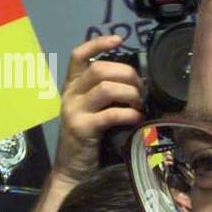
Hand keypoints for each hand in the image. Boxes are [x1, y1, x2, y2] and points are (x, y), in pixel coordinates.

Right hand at [51, 35, 143, 185]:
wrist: (72, 170)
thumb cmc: (89, 138)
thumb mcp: (93, 110)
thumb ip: (107, 94)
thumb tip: (139, 82)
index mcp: (72, 86)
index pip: (78, 55)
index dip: (98, 44)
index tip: (118, 40)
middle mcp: (70, 95)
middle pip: (100, 70)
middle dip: (127, 75)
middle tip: (140, 90)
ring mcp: (74, 111)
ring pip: (106, 88)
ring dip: (130, 94)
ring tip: (139, 105)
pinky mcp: (81, 128)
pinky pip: (110, 114)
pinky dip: (128, 113)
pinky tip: (136, 118)